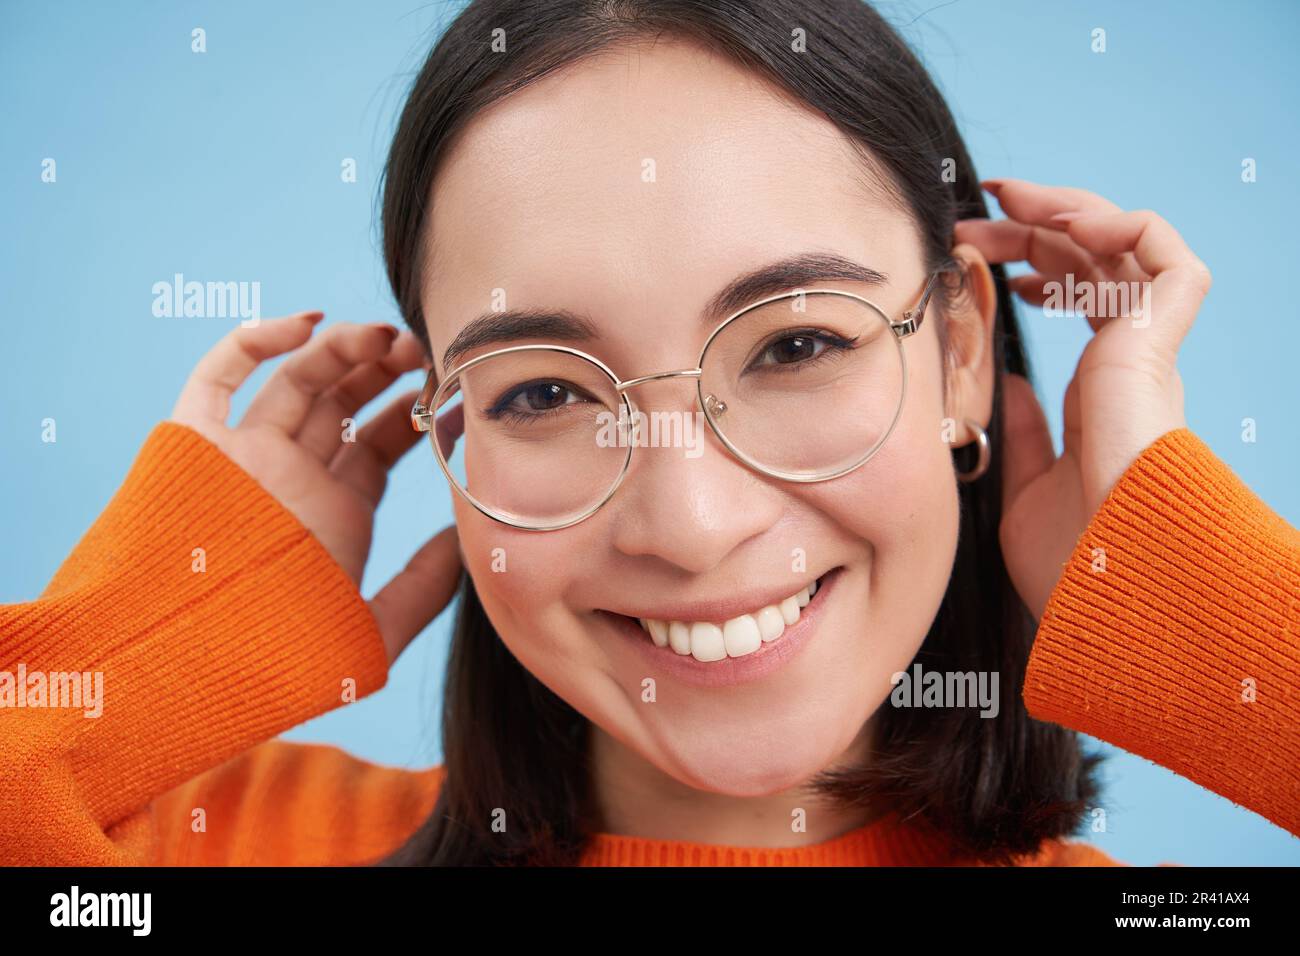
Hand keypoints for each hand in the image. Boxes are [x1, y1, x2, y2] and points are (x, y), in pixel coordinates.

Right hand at [169, 311, 461, 663]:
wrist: (177, 677)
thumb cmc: (272, 668)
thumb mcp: (369, 635)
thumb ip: (421, 590)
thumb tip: (464, 541)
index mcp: (330, 516)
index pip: (379, 447)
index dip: (413, 413)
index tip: (446, 389)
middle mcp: (289, 481)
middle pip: (343, 407)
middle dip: (383, 371)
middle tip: (422, 348)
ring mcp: (243, 460)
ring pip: (295, 383)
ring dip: (341, 349)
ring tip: (387, 334)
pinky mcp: (192, 446)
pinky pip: (216, 379)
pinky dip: (255, 342)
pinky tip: (308, 323)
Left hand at [955, 179, 1211, 618]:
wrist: (1108, 583)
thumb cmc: (1074, 557)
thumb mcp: (1025, 482)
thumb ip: (1021, 431)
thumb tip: (1006, 386)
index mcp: (1103, 391)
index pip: (1079, 302)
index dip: (1033, 266)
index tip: (981, 255)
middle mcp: (1129, 363)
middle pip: (1092, 265)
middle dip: (1034, 229)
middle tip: (976, 216)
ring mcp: (1146, 351)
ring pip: (1123, 247)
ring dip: (1062, 212)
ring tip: (1005, 201)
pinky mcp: (1158, 344)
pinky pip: (1165, 256)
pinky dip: (1120, 223)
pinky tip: (1061, 224)